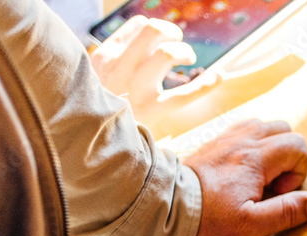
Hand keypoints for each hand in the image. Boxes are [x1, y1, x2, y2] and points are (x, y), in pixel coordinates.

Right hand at [90, 17, 221, 132]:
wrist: (87, 140)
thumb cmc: (94, 111)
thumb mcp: (92, 79)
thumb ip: (114, 61)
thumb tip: (143, 46)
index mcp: (106, 56)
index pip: (139, 26)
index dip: (156, 30)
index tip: (161, 42)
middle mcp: (121, 66)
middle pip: (153, 30)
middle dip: (173, 33)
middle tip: (178, 45)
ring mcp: (138, 87)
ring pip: (168, 52)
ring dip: (184, 52)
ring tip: (189, 60)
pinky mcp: (153, 110)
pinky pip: (186, 93)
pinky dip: (207, 83)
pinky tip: (219, 76)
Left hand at [181, 119, 306, 235]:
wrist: (157, 215)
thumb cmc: (204, 226)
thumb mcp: (252, 226)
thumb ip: (289, 211)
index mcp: (254, 159)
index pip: (297, 146)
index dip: (298, 173)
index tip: (277, 196)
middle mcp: (239, 142)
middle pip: (282, 129)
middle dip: (287, 158)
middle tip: (269, 188)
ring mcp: (222, 140)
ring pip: (261, 126)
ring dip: (269, 150)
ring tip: (257, 180)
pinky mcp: (209, 146)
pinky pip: (240, 132)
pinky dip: (249, 148)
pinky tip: (239, 174)